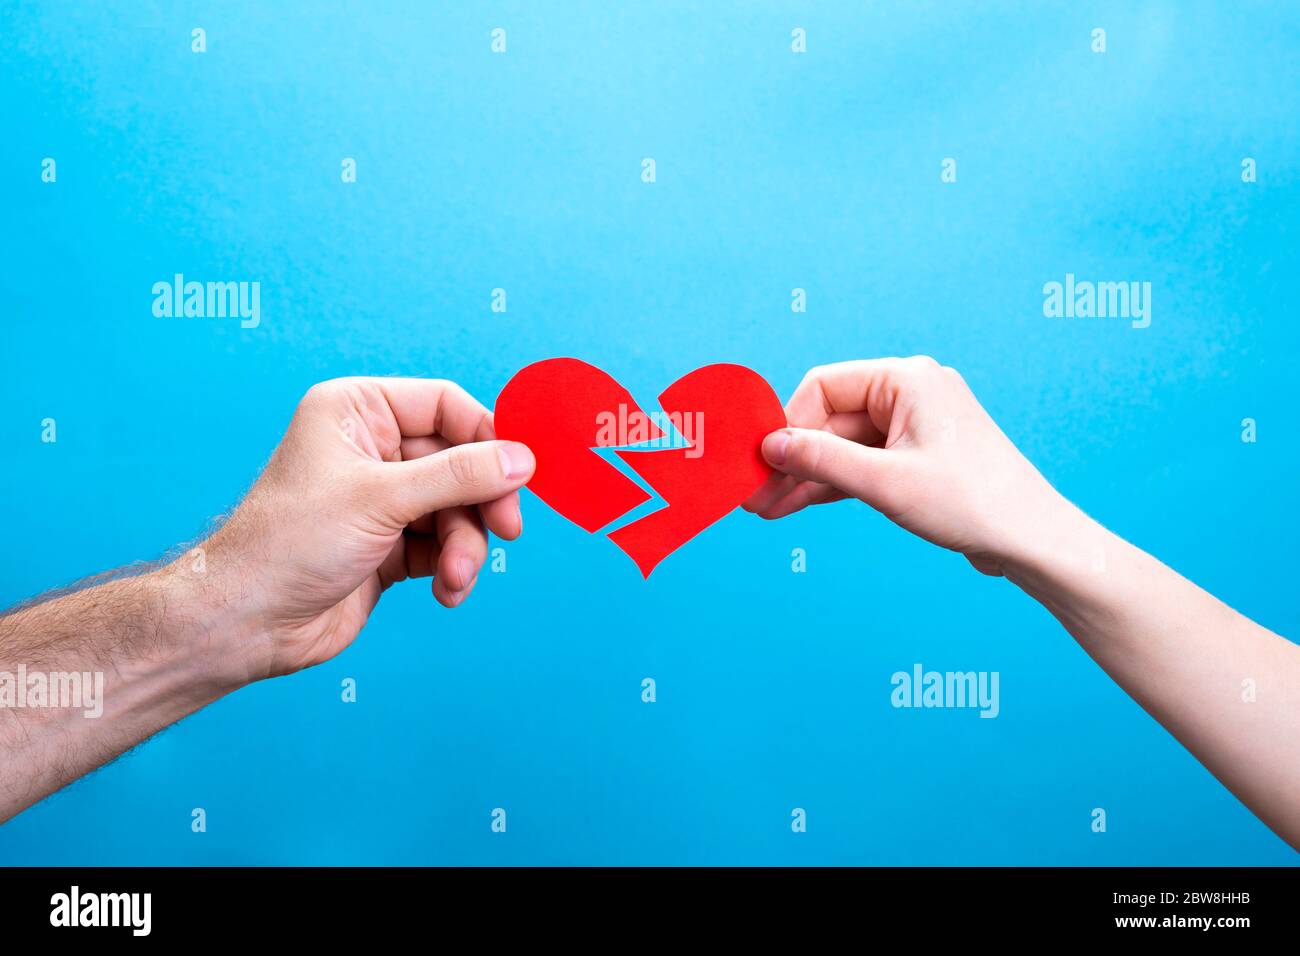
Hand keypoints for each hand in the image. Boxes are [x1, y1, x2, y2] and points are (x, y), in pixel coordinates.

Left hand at [188, 377, 534, 680]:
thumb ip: (460, 476)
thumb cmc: (290, 544)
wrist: (247, 624)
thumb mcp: (382, 498)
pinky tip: (447, 590)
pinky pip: (445, 545)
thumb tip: (524, 458)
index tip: (520, 472)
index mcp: (356, 411)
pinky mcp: (391, 545)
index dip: (487, 437)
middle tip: (505, 531)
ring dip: (466, 546)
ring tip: (456, 577)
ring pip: (458, 509)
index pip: (444, 406)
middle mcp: (371, 449)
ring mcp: (382, 499)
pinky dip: (454, 568)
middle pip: (460, 462)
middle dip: (479, 503)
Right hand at [743, 357, 1062, 575]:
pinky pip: (862, 462)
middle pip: (830, 418)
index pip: (824, 386)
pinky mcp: (918, 457)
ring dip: (806, 475)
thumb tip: (770, 446)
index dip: (788, 424)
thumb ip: (821, 460)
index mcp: (906, 379)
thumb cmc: (973, 503)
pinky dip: (832, 483)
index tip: (762, 462)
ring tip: (767, 508)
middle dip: (792, 458)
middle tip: (754, 494)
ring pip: (842, 445)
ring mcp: (915, 426)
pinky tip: (796, 504)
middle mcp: (910, 393)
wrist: (1032, 541)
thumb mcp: (884, 482)